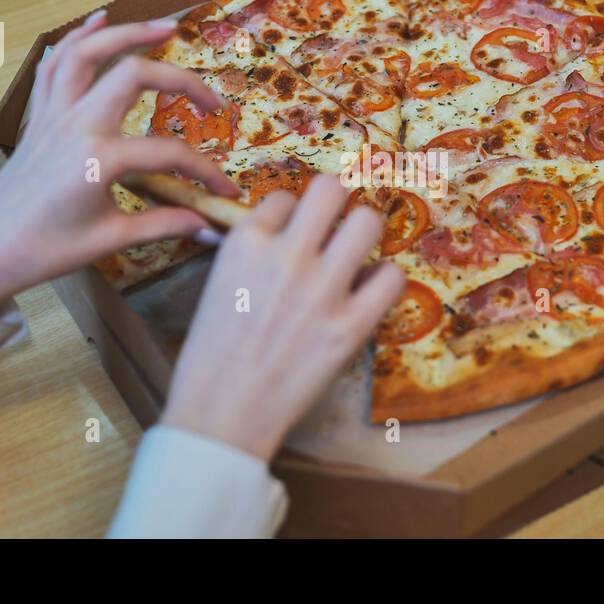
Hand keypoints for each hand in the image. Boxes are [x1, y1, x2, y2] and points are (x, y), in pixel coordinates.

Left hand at [0, 10, 239, 312]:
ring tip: (163, 28)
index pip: (169, 155)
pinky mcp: (39, 117)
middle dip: (179, 78)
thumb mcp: (111, 240)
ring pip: (86, 53)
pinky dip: (76, 38)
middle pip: (133, 75)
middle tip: (209, 98)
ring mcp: (53, 115)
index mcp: (98, 159)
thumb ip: (165, 225)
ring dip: (126, 33)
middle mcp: (76, 125)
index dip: (206, 173)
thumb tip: (210, 226)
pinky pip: (54, 65)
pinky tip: (98, 20)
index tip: (225, 191)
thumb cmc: (46, 251)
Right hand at [160, 175, 405, 460]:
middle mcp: (286, 256)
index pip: (284, 198)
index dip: (290, 217)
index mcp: (245, 243)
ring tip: (353, 257)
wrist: (222, 414)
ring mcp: (322, 291)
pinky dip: (383, 281)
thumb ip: (253, 252)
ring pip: (368, 223)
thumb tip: (290, 230)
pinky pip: (391, 277)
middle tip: (332, 228)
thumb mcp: (217, 284)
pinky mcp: (350, 327)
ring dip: (362, 235)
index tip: (290, 238)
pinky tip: (367, 293)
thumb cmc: (212, 355)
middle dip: (334, 204)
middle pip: (332, 189)